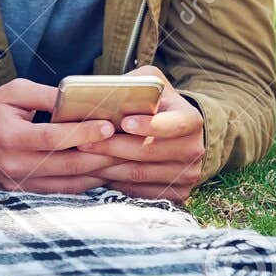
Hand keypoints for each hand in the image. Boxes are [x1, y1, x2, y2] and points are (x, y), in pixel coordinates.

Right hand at [0, 78, 117, 193]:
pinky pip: (63, 191)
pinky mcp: (25, 194)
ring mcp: (20, 184)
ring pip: (71, 184)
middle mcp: (15, 165)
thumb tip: (80, 100)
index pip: (52, 138)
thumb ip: (45, 96)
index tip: (108, 125)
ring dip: (100, 173)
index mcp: (9, 137)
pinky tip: (104, 171)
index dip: (82, 134)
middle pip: (68, 166)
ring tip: (124, 159)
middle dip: (102, 156)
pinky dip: (86, 182)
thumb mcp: (11, 93)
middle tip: (129, 145)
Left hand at [73, 65, 205, 203]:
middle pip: (149, 152)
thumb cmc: (154, 102)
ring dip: (107, 167)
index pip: (173, 125)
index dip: (148, 125)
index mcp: (190, 119)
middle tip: (83, 142)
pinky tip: (96, 171)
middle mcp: (194, 149)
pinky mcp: (178, 192)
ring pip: (140, 174)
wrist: (176, 130)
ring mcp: (188, 174)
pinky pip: (141, 191)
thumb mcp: (149, 83)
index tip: (123, 122)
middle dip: (112, 147)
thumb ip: (132, 83)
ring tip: (81, 157)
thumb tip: (100, 91)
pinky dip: (116, 182)